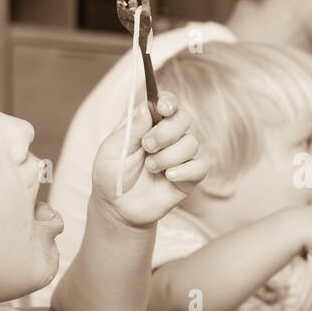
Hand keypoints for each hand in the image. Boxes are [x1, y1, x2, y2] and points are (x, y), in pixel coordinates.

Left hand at [92, 93, 207, 226]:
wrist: (117, 208)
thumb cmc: (111, 175)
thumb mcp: (112, 150)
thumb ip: (131, 129)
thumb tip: (146, 108)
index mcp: (148, 124)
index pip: (167, 104)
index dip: (169, 102)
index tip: (163, 109)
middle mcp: (168, 137)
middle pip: (183, 119)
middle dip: (166, 132)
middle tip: (147, 146)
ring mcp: (180, 156)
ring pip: (191, 143)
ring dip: (169, 156)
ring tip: (151, 168)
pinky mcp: (189, 176)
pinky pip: (200, 166)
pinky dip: (185, 170)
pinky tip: (169, 177)